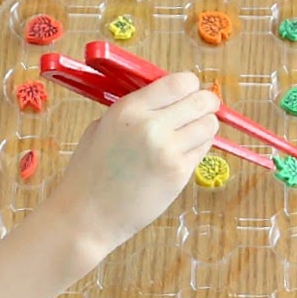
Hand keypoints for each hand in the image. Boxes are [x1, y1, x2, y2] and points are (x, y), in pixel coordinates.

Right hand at [46, 73, 220, 258]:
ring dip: (203, 127)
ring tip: (187, 135)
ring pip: (209, 126)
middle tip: (200, 110)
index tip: (186, 92)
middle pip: (202, 100)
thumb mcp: (101, 128)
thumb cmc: (89, 173)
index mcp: (128, 109)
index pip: (180, 82)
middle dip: (205, 104)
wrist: (87, 216)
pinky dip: (196, 150)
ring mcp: (168, 152)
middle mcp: (151, 126)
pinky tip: (178, 156)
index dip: (189, 85)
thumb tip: (166, 100)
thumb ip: (134, 110)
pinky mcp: (179, 175)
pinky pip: (202, 151)